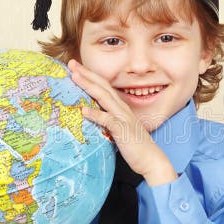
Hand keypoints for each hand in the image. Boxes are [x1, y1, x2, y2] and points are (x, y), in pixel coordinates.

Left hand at [67, 59, 177, 185]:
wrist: (151, 160)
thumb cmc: (135, 147)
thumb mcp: (119, 130)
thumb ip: (108, 122)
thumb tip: (92, 118)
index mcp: (120, 108)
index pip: (104, 88)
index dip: (91, 77)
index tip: (77, 68)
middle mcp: (122, 109)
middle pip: (102, 87)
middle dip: (87, 74)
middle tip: (72, 63)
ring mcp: (123, 118)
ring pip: (104, 97)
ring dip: (89, 86)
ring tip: (75, 77)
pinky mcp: (123, 130)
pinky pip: (107, 120)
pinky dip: (96, 114)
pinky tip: (84, 110)